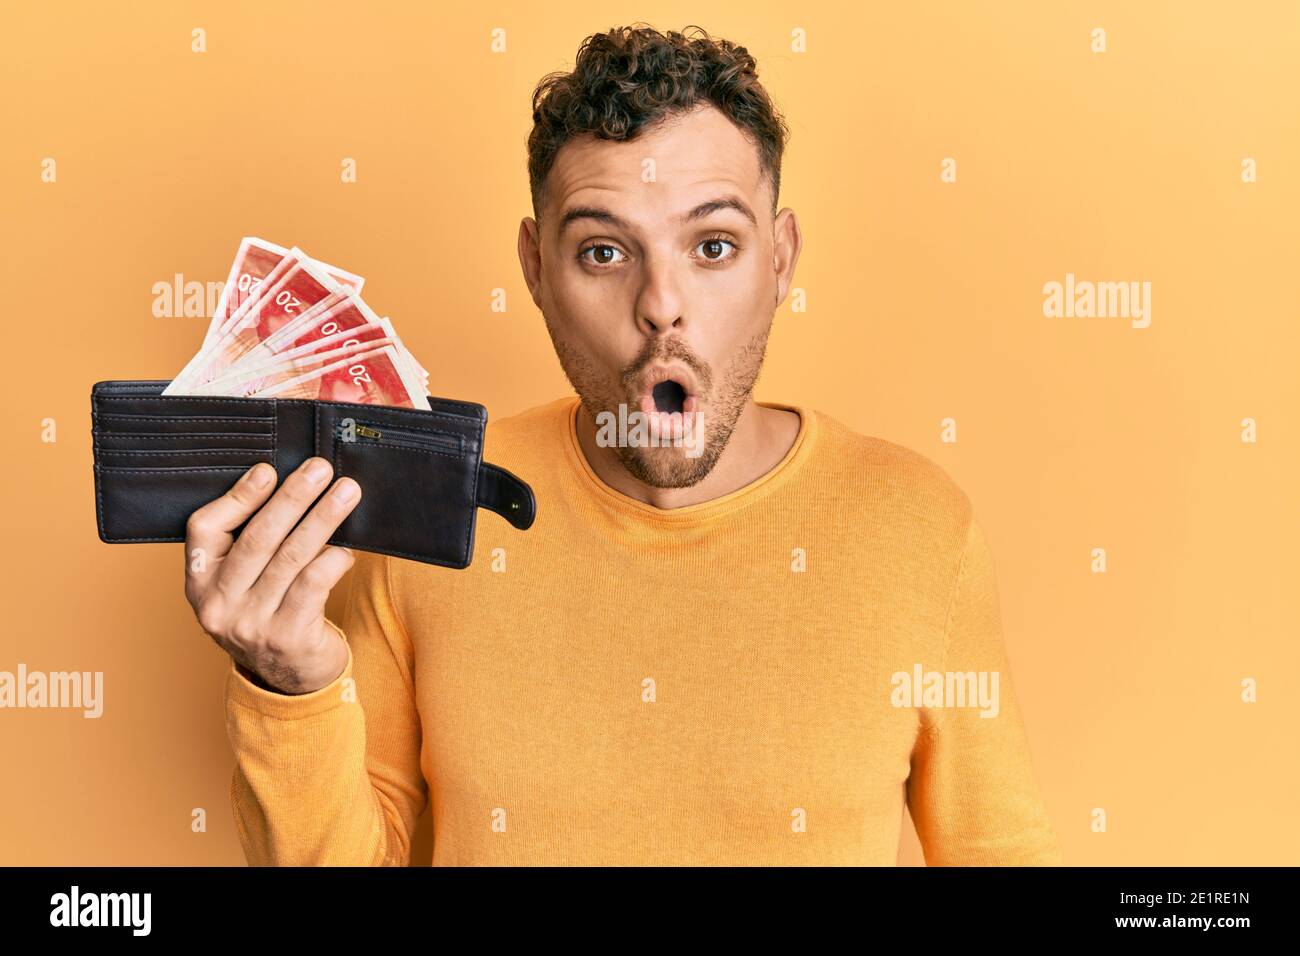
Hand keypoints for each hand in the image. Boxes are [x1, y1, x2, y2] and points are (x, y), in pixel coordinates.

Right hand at [183, 457, 360, 693]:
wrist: (291, 679)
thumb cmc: (271, 614)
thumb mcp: (245, 582)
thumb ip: (251, 541)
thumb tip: (282, 481)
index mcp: (199, 583)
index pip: (204, 529)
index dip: (237, 497)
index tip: (268, 470)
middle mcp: (218, 605)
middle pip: (257, 538)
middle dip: (293, 497)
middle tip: (320, 468)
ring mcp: (251, 623)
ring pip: (290, 557)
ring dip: (322, 519)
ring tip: (346, 493)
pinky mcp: (287, 637)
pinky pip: (313, 585)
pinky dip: (333, 559)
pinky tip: (348, 546)